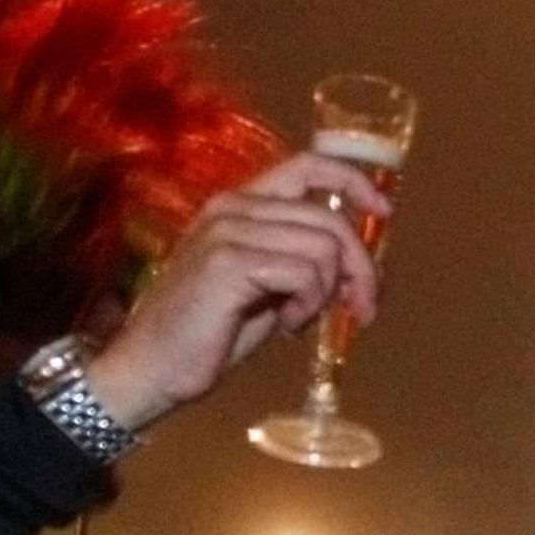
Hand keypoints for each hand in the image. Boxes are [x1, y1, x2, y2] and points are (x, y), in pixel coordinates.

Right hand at [79, 151, 388, 425]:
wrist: (151, 369)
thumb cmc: (207, 335)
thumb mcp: (264, 289)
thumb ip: (301, 265)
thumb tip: (356, 265)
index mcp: (238, 206)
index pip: (306, 166)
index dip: (352, 182)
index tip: (383, 212)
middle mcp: (231, 208)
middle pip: (328, 219)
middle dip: (360, 269)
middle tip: (362, 309)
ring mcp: (228, 231)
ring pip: (322, 247)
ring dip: (325, 294)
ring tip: (299, 319)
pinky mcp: (228, 263)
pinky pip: (304, 274)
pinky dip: (308, 305)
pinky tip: (286, 325)